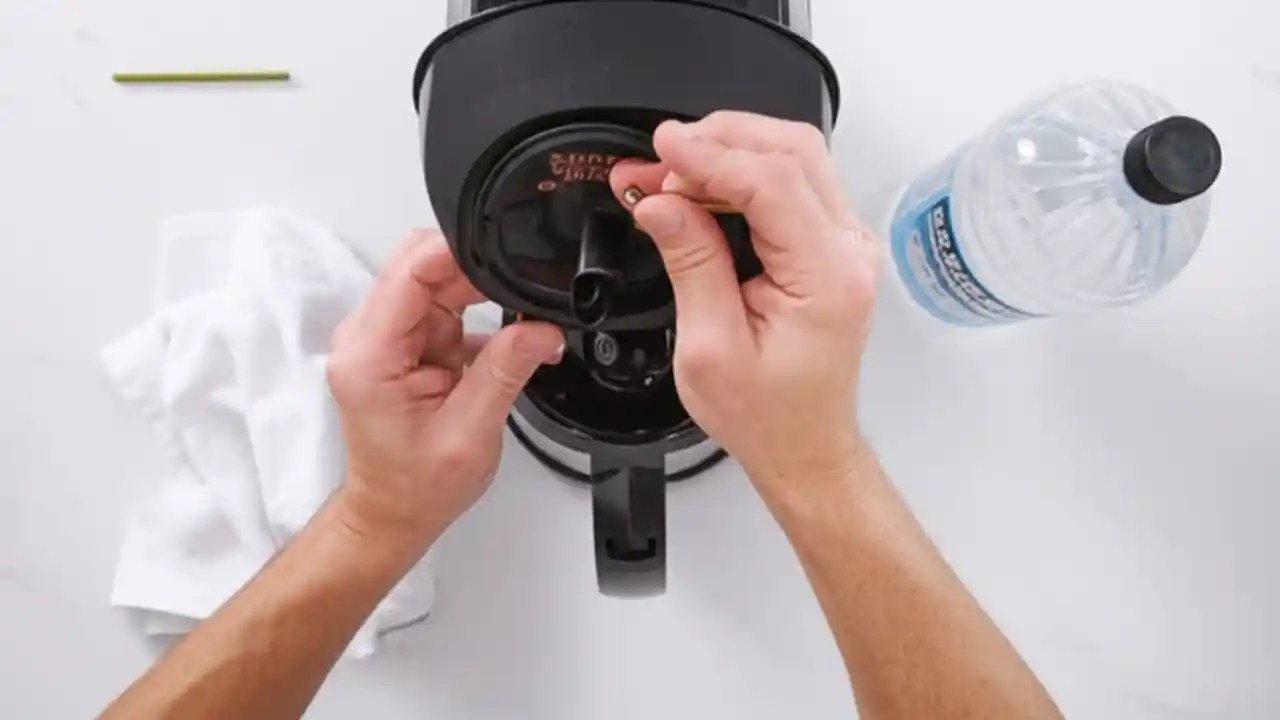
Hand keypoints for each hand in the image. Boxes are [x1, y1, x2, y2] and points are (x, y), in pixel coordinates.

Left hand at [326, 230, 563, 558]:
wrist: (394, 512)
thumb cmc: (415, 487)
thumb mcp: (470, 433)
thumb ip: (504, 371)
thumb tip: (543, 329)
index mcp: (370, 355)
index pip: (408, 272)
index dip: (456, 251)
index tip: (505, 247)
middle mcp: (369, 338)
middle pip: (422, 267)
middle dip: (476, 270)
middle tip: (526, 290)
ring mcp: (387, 338)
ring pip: (438, 282)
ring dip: (482, 293)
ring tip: (522, 322)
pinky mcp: (407, 344)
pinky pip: (444, 306)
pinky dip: (481, 314)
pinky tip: (511, 338)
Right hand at [610, 112, 882, 496]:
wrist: (805, 446)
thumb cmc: (768, 415)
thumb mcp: (711, 347)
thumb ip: (690, 263)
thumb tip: (659, 203)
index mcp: (828, 277)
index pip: (773, 182)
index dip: (710, 155)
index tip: (659, 148)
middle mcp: (849, 251)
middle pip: (792, 150)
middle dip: (717, 142)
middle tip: (654, 162)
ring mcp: (846, 244)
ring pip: (794, 158)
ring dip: (727, 153)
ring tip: (665, 175)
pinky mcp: (830, 246)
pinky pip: (791, 185)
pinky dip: (741, 175)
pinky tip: (697, 188)